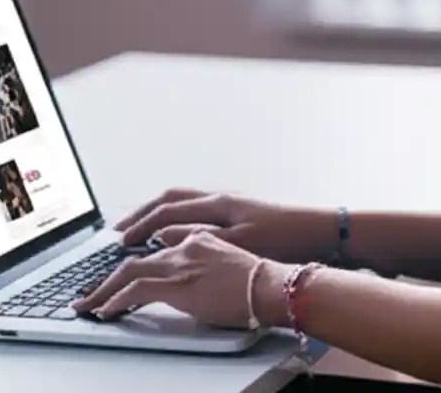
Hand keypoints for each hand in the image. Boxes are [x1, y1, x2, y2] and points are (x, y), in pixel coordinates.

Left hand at [73, 230, 293, 327]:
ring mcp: (179, 261)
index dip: (135, 252)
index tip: (122, 263)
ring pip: (129, 269)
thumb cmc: (260, 281)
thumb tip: (190, 274)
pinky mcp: (176, 283)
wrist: (272, 285)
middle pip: (135, 254)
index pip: (157, 238)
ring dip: (105, 288)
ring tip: (91, 303)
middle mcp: (185, 243)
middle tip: (94, 288)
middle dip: (110, 273)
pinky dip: (116, 299)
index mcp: (200, 235)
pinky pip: (135, 288)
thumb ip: (205, 258)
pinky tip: (107, 309)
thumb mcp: (230, 259)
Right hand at [114, 188, 337, 263]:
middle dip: (142, 213)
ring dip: (159, 213)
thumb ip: (199, 240)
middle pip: (170, 198)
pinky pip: (197, 208)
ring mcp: (231, 202)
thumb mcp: (238, 243)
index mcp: (218, 204)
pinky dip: (177, 217)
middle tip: (120, 231)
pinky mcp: (240, 211)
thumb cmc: (285, 239)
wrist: (321, 231)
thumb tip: (163, 236)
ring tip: (141, 229)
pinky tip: (176, 231)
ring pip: (183, 201)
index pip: (167, 210)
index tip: (120, 241)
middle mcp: (221, 197)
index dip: (140, 226)